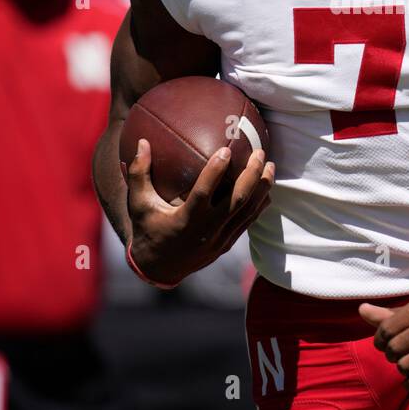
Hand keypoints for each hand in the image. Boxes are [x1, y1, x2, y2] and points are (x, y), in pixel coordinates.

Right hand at [124, 139, 274, 286]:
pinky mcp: (227, 244)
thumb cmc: (147, 229)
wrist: (159, 267)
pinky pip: (248, 222)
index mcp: (185, 220)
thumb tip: (142, 142)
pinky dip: (259, 204)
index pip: (203, 193)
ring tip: (270, 165)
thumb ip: (139, 172)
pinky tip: (266, 187)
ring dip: (262, 188)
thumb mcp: (138, 203)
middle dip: (252, 175)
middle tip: (260, 152)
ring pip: (248, 212)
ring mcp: (219, 239)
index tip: (226, 149)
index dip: (215, 171)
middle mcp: (206, 230)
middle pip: (236, 201)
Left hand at [359, 293, 408, 391]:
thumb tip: (361, 310)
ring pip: (406, 365)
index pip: (388, 327)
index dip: (379, 339)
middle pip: (396, 347)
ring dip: (402, 368)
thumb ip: (388, 315)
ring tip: (406, 363)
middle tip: (396, 354)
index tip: (383, 343)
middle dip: (391, 354)